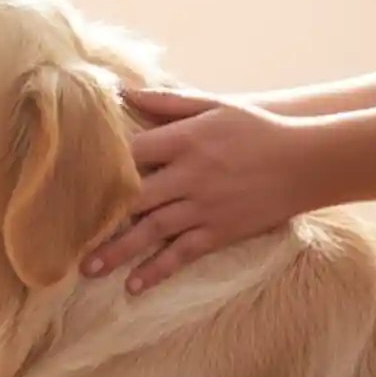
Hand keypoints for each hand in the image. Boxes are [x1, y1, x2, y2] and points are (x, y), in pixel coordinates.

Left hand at [83, 89, 317, 292]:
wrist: (310, 160)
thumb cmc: (256, 129)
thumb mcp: (213, 105)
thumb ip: (166, 101)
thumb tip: (122, 90)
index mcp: (186, 139)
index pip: (133, 154)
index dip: (101, 167)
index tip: (69, 180)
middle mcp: (191, 174)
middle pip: (135, 198)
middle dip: (99, 218)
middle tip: (65, 235)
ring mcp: (206, 206)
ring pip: (152, 232)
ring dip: (118, 252)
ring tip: (88, 269)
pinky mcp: (222, 231)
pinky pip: (183, 254)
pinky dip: (158, 271)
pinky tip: (134, 286)